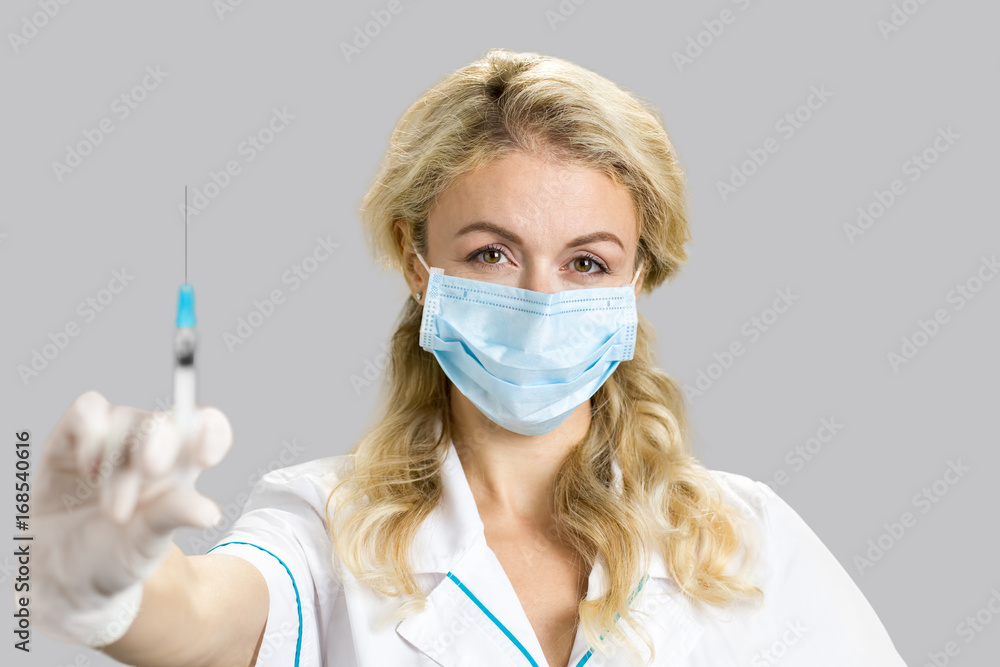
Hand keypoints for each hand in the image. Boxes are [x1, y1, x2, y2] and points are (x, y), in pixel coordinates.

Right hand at [28, 390, 233, 646]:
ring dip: (118, 466)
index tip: (205, 456)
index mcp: (181, 465)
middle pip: (166, 421)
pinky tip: (90, 469)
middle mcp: (150, 445)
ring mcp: (113, 438)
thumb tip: (211, 514)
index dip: (212, 431)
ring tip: (115, 512)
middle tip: (151, 470)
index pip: (207, 427)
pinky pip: (87, 410)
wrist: (60, 574)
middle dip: (160, 442)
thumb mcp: (147, 543)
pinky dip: (90, 434)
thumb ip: (173, 517)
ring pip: (126, 422)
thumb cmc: (114, 555)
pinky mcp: (72, 437)